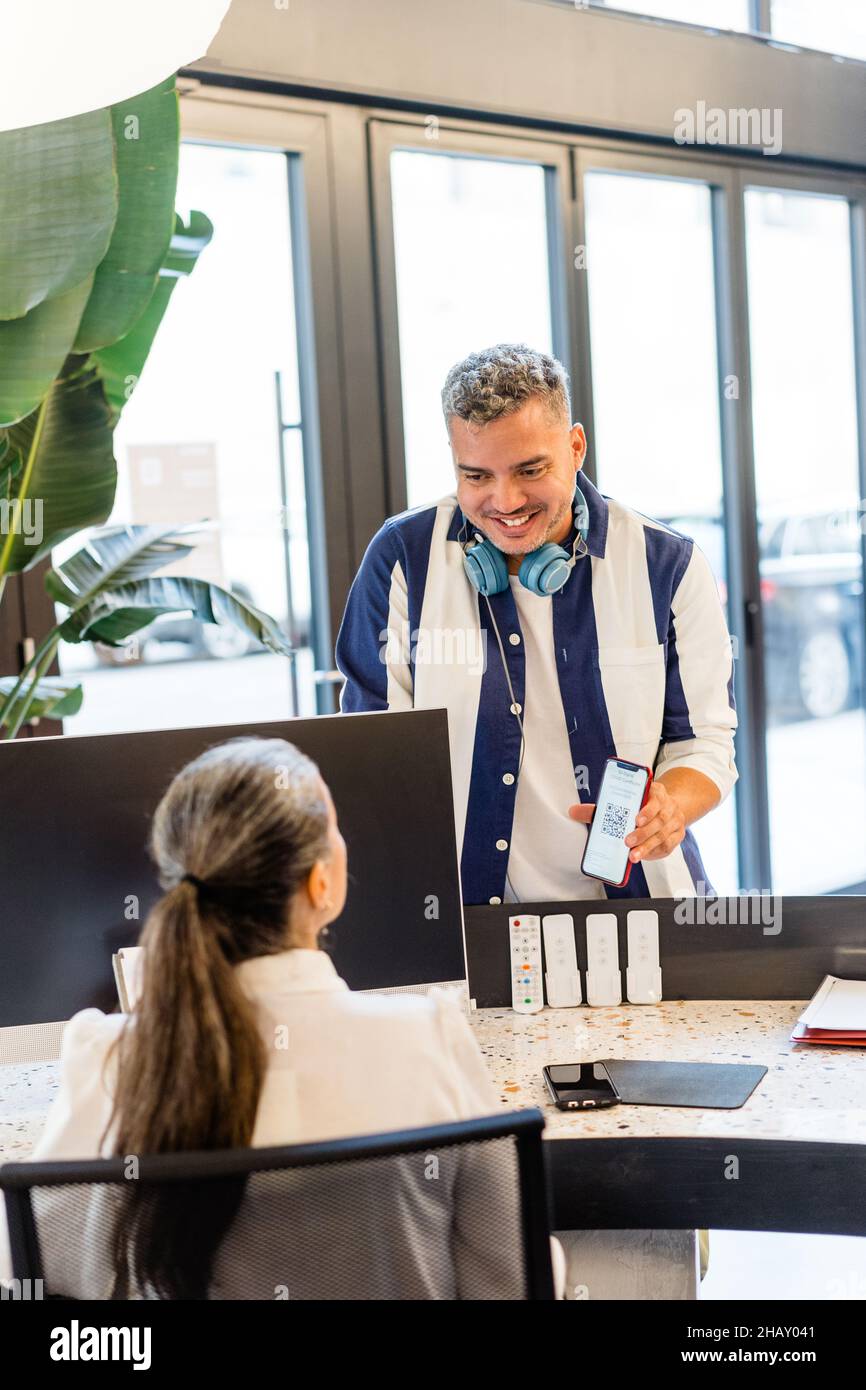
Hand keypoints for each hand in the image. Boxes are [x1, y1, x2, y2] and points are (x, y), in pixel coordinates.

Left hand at [567, 780, 685, 863]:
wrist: (666, 807)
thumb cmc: (639, 805)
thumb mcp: (622, 802)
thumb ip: (598, 808)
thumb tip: (573, 812)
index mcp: (655, 791)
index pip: (655, 798)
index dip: (647, 809)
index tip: (636, 819)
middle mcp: (668, 805)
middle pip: (659, 820)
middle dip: (643, 833)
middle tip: (627, 842)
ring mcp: (675, 821)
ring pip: (663, 835)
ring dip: (647, 846)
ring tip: (633, 856)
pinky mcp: (677, 835)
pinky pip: (669, 845)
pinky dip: (655, 852)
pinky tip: (644, 856)